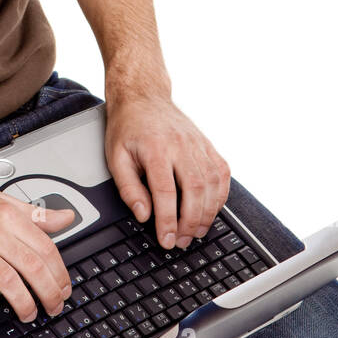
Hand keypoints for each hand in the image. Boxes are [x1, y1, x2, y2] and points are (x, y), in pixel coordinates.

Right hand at [0, 164, 75, 322]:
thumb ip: (34, 213)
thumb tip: (66, 217)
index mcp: (7, 215)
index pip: (46, 248)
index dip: (60, 274)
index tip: (64, 289)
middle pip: (32, 267)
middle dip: (49, 293)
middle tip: (54, 308)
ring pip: (8, 281)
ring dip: (23, 304)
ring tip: (28, 314)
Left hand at [104, 91, 230, 250]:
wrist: (144, 96)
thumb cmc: (128, 127)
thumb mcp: (115, 157)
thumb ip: (128, 188)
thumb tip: (143, 214)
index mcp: (155, 149)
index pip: (166, 192)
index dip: (168, 221)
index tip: (167, 240)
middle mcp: (181, 146)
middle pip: (195, 190)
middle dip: (191, 222)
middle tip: (183, 241)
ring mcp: (198, 144)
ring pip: (213, 184)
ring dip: (208, 213)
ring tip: (197, 231)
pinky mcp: (207, 145)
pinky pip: (221, 173)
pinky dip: (220, 195)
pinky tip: (211, 209)